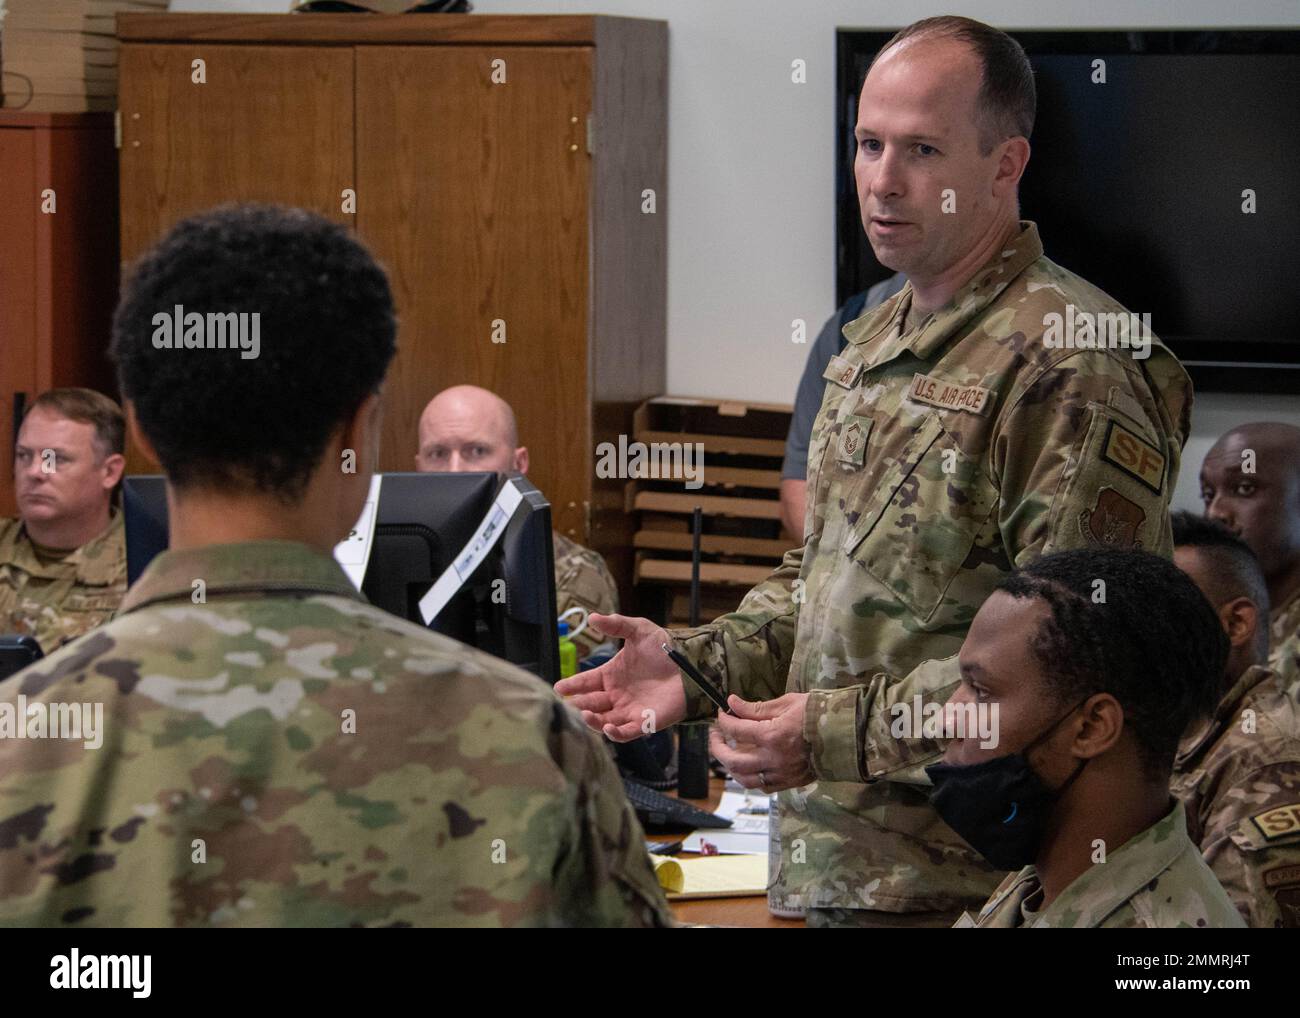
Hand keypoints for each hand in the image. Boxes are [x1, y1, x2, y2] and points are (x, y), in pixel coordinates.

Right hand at [553, 613, 686, 740]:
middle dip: (579, 704)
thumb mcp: (639, 630)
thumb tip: (592, 617)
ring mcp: (629, 710)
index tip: (558, 687)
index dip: (572, 685)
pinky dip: (616, 734)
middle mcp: (616, 695)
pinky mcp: (645, 722)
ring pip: (604, 721)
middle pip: (591, 703)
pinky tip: (608, 728)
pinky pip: (627, 733)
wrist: (691, 664)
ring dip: (592, 720)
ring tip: (585, 713)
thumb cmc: (664, 648)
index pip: (586, 682)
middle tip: (570, 703)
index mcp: (611, 675)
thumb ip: (616, 625)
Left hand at [709, 693, 813, 792]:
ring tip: (728, 752)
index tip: (722, 714)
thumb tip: (732, 703)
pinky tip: (748, 765)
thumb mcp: (787, 703)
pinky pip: (762, 786)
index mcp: (773, 735)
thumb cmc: (818, 713)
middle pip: (733, 760)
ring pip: (744, 779)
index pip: (736, 730)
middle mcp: (774, 758)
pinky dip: (750, 777)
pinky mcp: (790, 782)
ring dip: (731, 766)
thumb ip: (756, 708)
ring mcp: (782, 774)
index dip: (724, 721)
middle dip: (717, 747)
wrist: (846, 734)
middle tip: (715, 735)